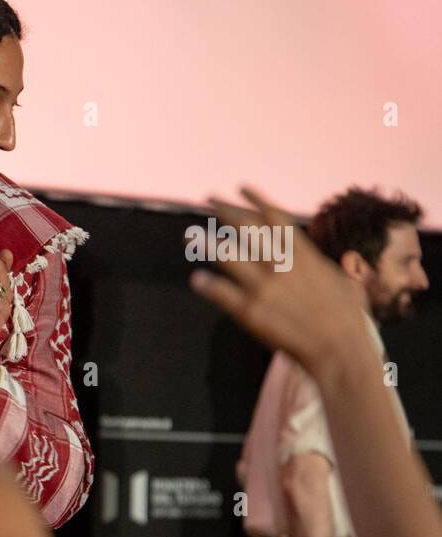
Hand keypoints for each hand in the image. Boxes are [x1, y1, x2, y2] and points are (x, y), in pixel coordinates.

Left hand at [188, 187, 368, 375]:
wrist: (340, 349)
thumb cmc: (347, 319)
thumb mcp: (343, 282)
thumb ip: (330, 267)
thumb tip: (336, 260)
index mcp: (304, 254)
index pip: (275, 217)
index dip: (256, 201)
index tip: (241, 188)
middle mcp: (281, 264)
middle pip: (247, 229)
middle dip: (225, 212)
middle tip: (207, 201)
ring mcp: (264, 287)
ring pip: (229, 256)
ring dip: (207, 243)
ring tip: (189, 235)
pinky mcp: (251, 311)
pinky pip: (222, 293)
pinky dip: (208, 285)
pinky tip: (196, 278)